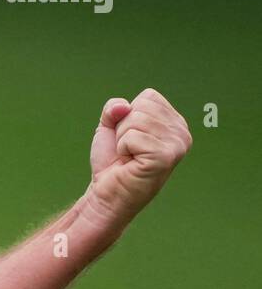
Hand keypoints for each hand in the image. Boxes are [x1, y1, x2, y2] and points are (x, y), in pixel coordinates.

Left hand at [86, 88, 191, 227]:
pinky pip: (132, 136)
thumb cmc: (112, 160)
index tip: (130, 137)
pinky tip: (130, 163)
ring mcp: (177, 145)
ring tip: (130, 156)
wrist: (107, 192)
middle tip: (128, 149)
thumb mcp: (110, 126)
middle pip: (141, 107)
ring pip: (135, 120)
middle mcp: (182, 132)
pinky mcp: (165, 156)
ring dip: (122, 139)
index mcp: (174, 122)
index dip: (128, 115)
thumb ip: (114, 108)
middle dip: (123, 127)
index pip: (148, 97)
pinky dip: (123, 148)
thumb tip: (123, 106)